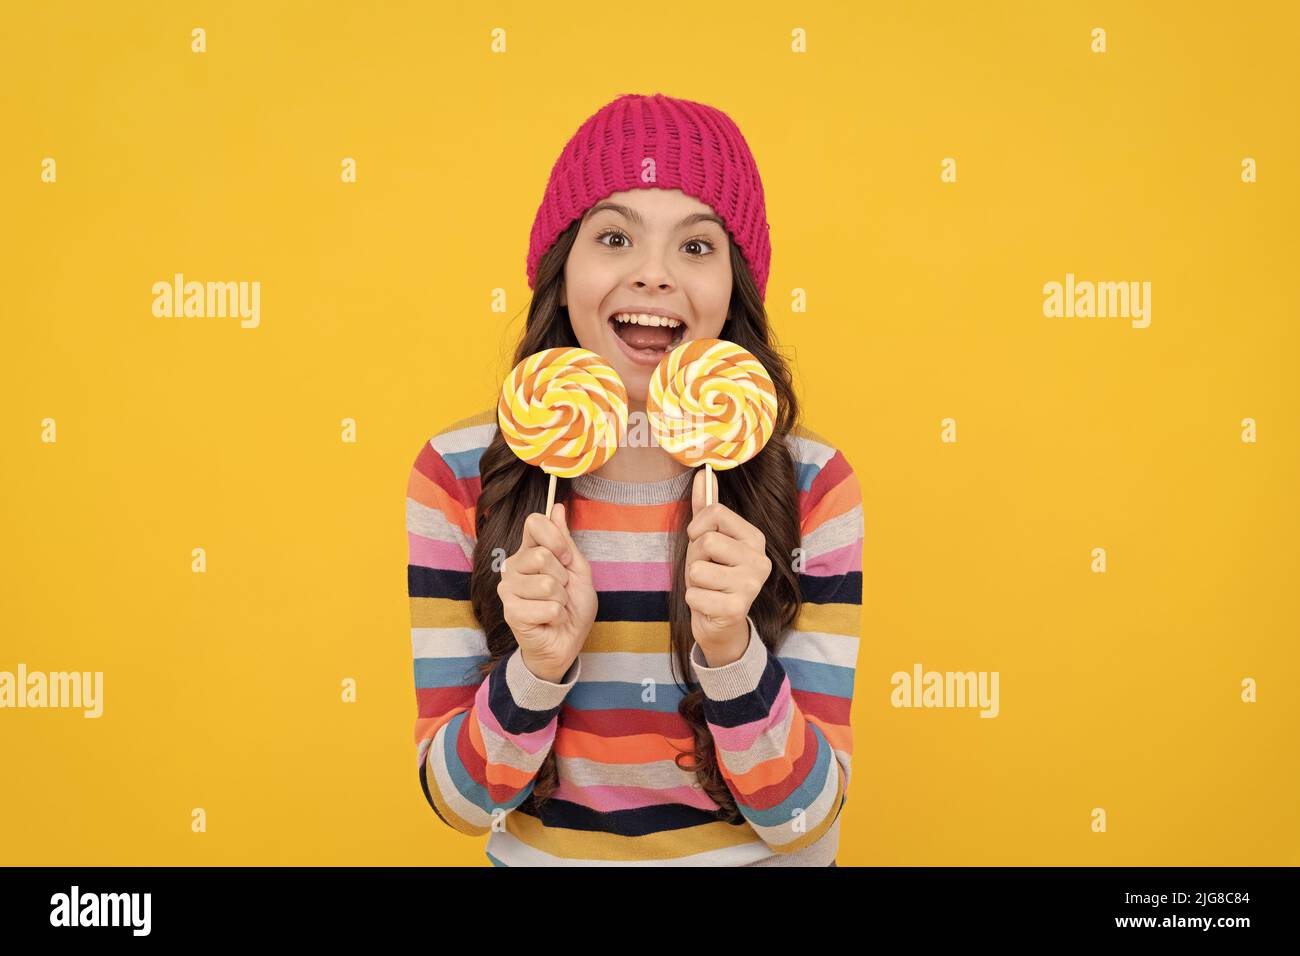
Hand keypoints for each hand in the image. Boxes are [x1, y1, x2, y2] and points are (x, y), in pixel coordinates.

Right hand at [498, 503, 596, 681]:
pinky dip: (557, 616)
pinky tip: (549, 620)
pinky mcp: (510, 612)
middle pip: (542, 556)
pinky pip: (548, 607)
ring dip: (561, 600)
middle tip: (560, 592)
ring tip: (555, 607)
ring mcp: (508, 589)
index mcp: (529, 551)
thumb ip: (565, 540)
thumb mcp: (577, 569)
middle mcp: (513, 566)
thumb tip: (557, 507)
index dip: (556, 539)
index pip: (534, 523)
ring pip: (546, 584)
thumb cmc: (572, 606)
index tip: (566, 559)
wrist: (567, 641)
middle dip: (562, 578)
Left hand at [684, 468, 772, 665]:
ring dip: (693, 582)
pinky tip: (708, 605)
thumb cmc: (713, 577)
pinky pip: (694, 595)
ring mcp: (752, 585)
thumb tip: (703, 473)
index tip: (699, 541)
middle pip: (706, 541)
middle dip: (694, 558)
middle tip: (705, 572)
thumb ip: (706, 508)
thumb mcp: (708, 540)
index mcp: (755, 539)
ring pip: (697, 570)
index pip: (716, 512)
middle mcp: (760, 560)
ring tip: (707, 588)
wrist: (720, 623)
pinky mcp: (737, 608)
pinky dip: (693, 601)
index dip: (697, 527)